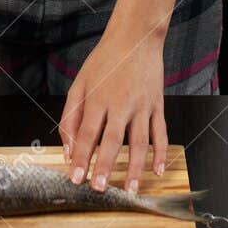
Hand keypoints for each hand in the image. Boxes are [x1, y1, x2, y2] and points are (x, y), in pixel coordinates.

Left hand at [58, 18, 168, 193]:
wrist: (136, 38)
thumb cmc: (104, 61)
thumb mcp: (79, 83)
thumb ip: (70, 117)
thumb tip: (66, 150)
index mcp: (98, 98)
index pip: (87, 133)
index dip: (80, 157)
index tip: (76, 178)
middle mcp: (120, 103)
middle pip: (112, 140)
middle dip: (105, 166)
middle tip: (100, 188)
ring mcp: (142, 105)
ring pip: (139, 141)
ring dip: (135, 167)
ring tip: (130, 190)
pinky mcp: (157, 105)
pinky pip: (160, 132)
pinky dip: (160, 152)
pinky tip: (157, 170)